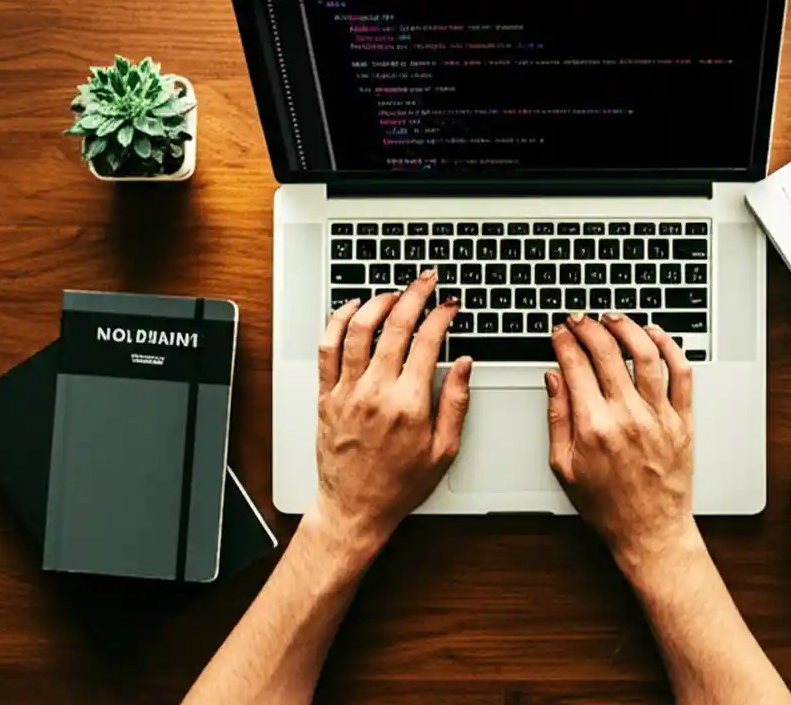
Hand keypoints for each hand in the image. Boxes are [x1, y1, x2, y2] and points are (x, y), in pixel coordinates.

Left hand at [314, 270, 472, 550]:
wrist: (355, 508)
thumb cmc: (399, 485)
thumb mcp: (444, 450)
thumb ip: (456, 403)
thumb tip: (464, 364)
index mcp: (409, 404)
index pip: (427, 342)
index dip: (441, 316)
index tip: (449, 306)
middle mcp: (376, 392)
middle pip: (394, 326)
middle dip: (414, 295)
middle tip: (426, 281)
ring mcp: (347, 392)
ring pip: (359, 330)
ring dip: (377, 302)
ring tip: (393, 293)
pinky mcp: (326, 396)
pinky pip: (327, 349)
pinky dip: (338, 322)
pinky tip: (350, 309)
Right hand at [546, 312, 694, 570]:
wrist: (649, 531)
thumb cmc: (606, 505)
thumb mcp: (563, 466)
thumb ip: (557, 417)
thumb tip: (553, 378)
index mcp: (593, 427)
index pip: (575, 366)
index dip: (564, 341)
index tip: (560, 332)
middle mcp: (627, 417)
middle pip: (607, 352)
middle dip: (589, 327)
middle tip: (580, 319)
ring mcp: (658, 416)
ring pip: (645, 354)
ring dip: (627, 328)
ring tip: (613, 318)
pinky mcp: (682, 421)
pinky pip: (681, 374)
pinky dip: (669, 347)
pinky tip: (655, 336)